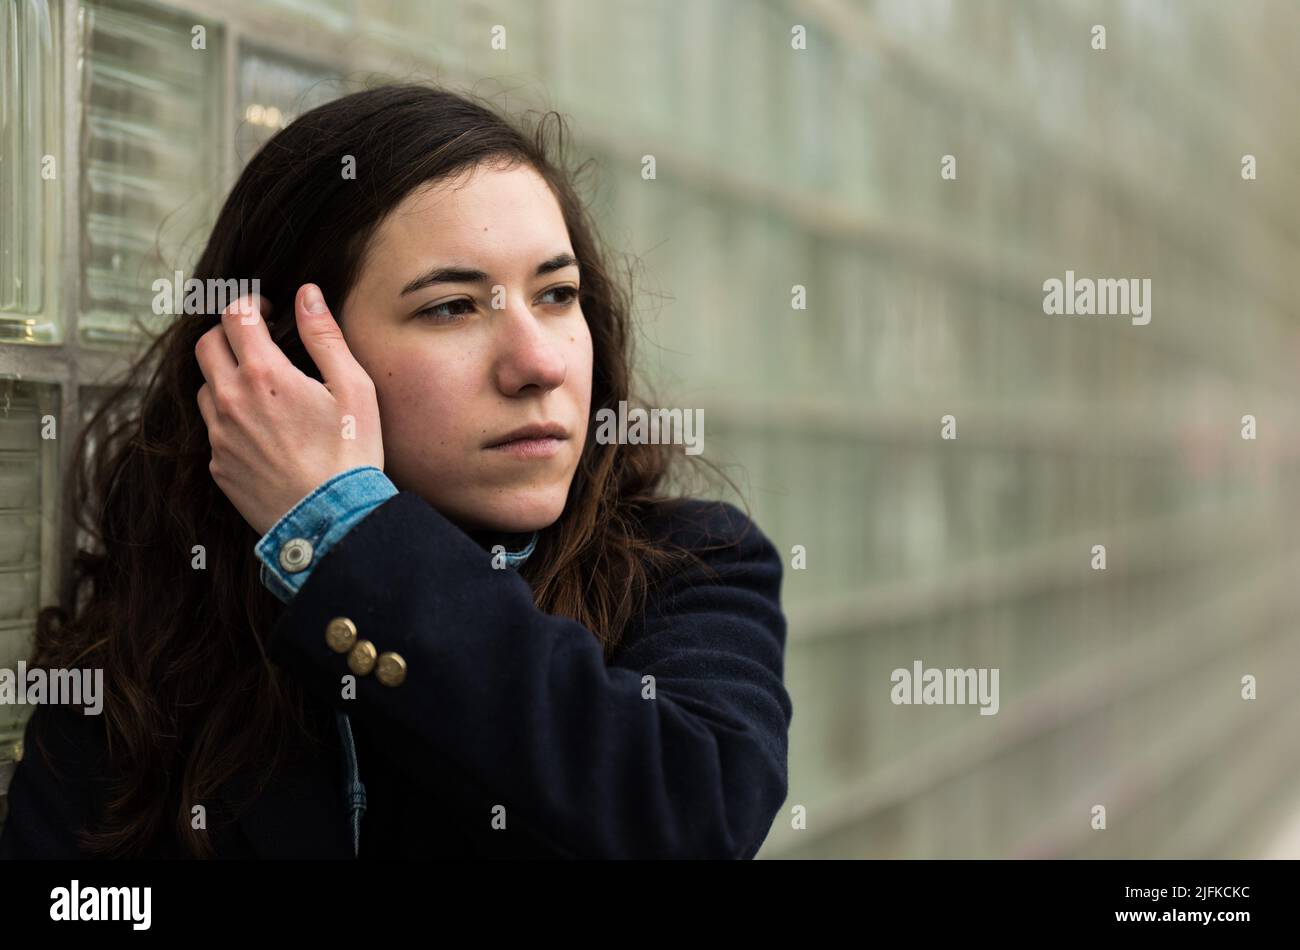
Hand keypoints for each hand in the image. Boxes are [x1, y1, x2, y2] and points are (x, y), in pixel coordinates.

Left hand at [195, 284, 383, 536]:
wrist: (332, 521)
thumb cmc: (350, 454)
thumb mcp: (354, 388)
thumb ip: (325, 336)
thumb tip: (307, 295)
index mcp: (264, 375)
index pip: (235, 316)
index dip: (251, 305)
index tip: (269, 312)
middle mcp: (231, 401)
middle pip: (206, 346)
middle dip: (228, 334)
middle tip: (257, 342)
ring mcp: (220, 436)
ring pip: (204, 388)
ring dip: (225, 377)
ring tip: (260, 389)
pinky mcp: (219, 466)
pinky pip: (214, 430)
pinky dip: (231, 419)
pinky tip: (264, 432)